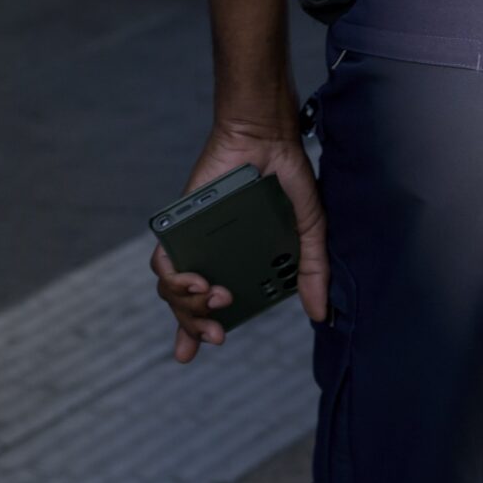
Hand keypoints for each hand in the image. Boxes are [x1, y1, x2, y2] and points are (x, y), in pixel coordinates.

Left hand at [151, 111, 327, 361]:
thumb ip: (312, 270)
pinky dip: (174, 278)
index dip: (199, 331)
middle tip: (216, 333)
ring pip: (172, 289)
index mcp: (238, 264)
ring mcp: (193, 242)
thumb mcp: (308, 230)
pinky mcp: (179, 225)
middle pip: (187, 305)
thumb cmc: (287, 179)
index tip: (206, 345)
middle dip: (195, 326)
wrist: (267, 137)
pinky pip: (163, 261)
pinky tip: (196, 281)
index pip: (210, 305)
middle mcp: (211, 256)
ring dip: (186, 307)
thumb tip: (319, 313)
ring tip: (214, 299)